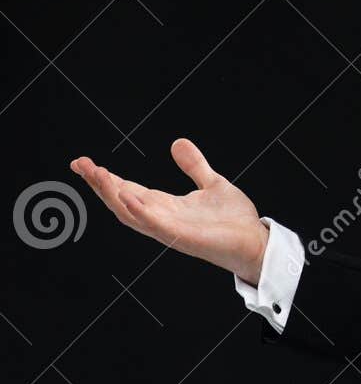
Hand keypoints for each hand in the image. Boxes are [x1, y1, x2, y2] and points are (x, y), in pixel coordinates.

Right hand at [68, 138, 270, 283]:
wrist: (256, 242)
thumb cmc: (233, 221)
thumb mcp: (212, 184)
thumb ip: (194, 166)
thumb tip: (177, 142)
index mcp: (166, 206)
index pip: (128, 190)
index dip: (106, 178)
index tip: (85, 163)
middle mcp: (162, 219)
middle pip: (122, 202)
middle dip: (100, 184)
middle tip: (80, 165)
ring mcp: (171, 230)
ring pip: (132, 214)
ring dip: (113, 195)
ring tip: (97, 175)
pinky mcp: (185, 238)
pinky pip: (157, 225)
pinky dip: (141, 211)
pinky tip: (128, 195)